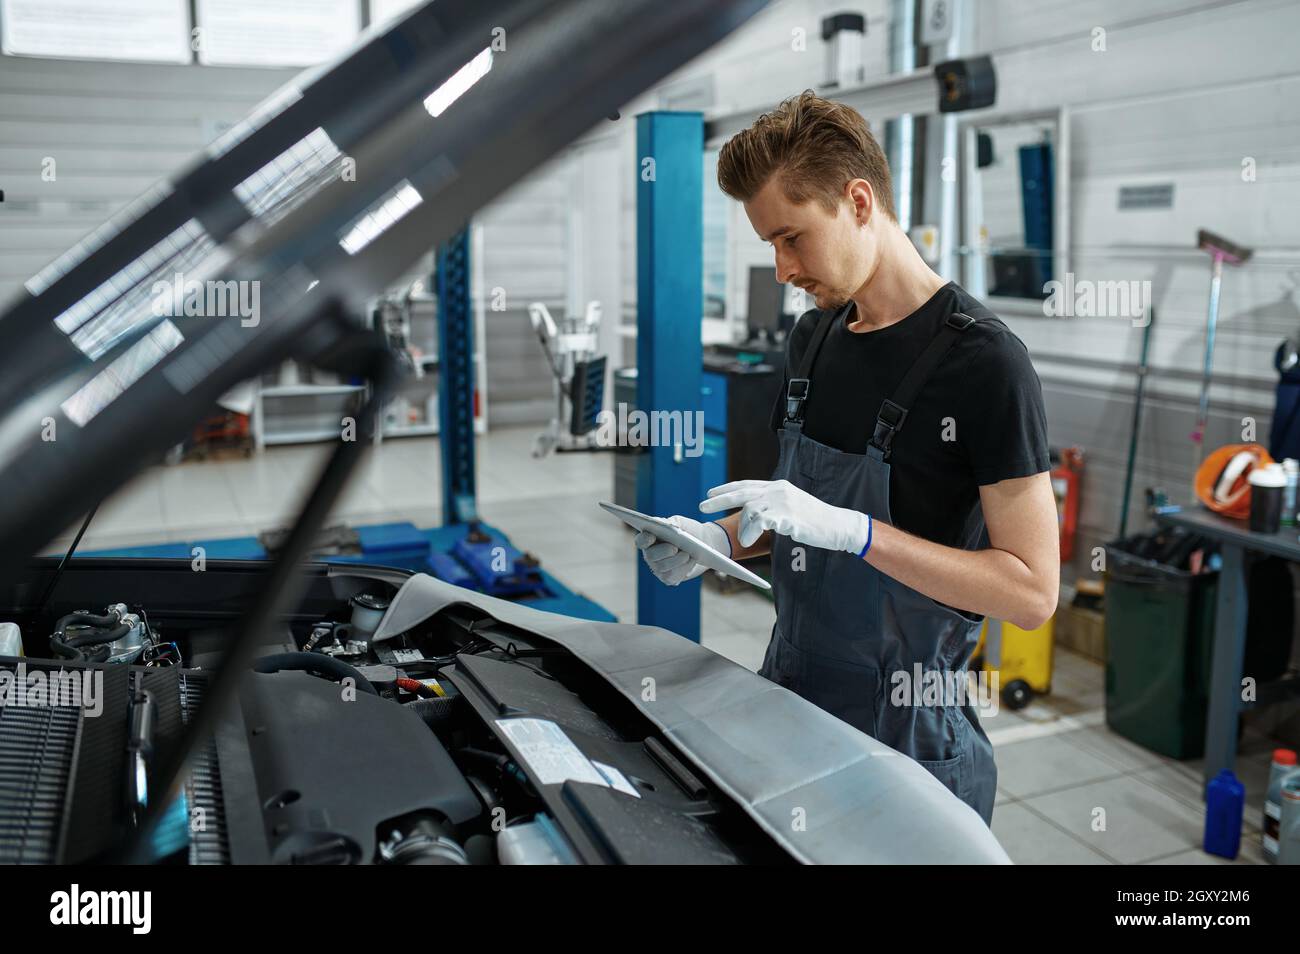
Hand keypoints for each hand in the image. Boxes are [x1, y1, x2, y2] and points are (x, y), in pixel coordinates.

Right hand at [634, 515, 731, 585]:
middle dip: (663, 552)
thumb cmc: (689, 531)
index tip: (652, 537)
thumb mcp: (681, 523)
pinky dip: (684, 568)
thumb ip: (671, 523)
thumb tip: (663, 524)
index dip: (644, 540)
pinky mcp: (668, 578)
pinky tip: (692, 561)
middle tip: (674, 548)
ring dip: (676, 560)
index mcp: (649, 538)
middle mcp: (650, 554)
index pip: (640, 540)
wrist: (703, 545)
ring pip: (662, 567)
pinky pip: (672, 576)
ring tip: (688, 555)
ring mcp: (658, 568)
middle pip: (650, 556)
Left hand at [699, 479, 870, 553]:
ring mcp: (783, 501)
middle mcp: (778, 490)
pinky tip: (750, 541)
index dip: (726, 488)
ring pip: (749, 509)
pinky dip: (750, 533)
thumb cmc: (814, 522)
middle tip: (702, 505)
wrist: (838, 526)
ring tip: (744, 540)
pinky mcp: (787, 516)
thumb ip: (772, 507)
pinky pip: (760, 522)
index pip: (746, 484)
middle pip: (741, 492)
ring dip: (742, 527)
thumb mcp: (791, 508)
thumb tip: (751, 516)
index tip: (710, 493)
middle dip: (719, 499)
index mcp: (778, 487)